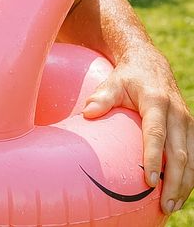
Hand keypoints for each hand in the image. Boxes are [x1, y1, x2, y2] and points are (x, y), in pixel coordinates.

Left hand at [82, 48, 193, 212]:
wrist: (151, 65)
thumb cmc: (128, 77)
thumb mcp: (112, 82)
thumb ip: (101, 97)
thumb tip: (87, 114)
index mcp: (157, 102)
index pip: (156, 134)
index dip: (154, 158)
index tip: (149, 180)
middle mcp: (177, 114)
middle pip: (180, 153)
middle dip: (174, 181)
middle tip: (163, 204)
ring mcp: (187, 123)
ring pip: (192, 159)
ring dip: (184, 184)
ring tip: (171, 206)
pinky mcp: (190, 130)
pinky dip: (190, 177)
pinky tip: (179, 193)